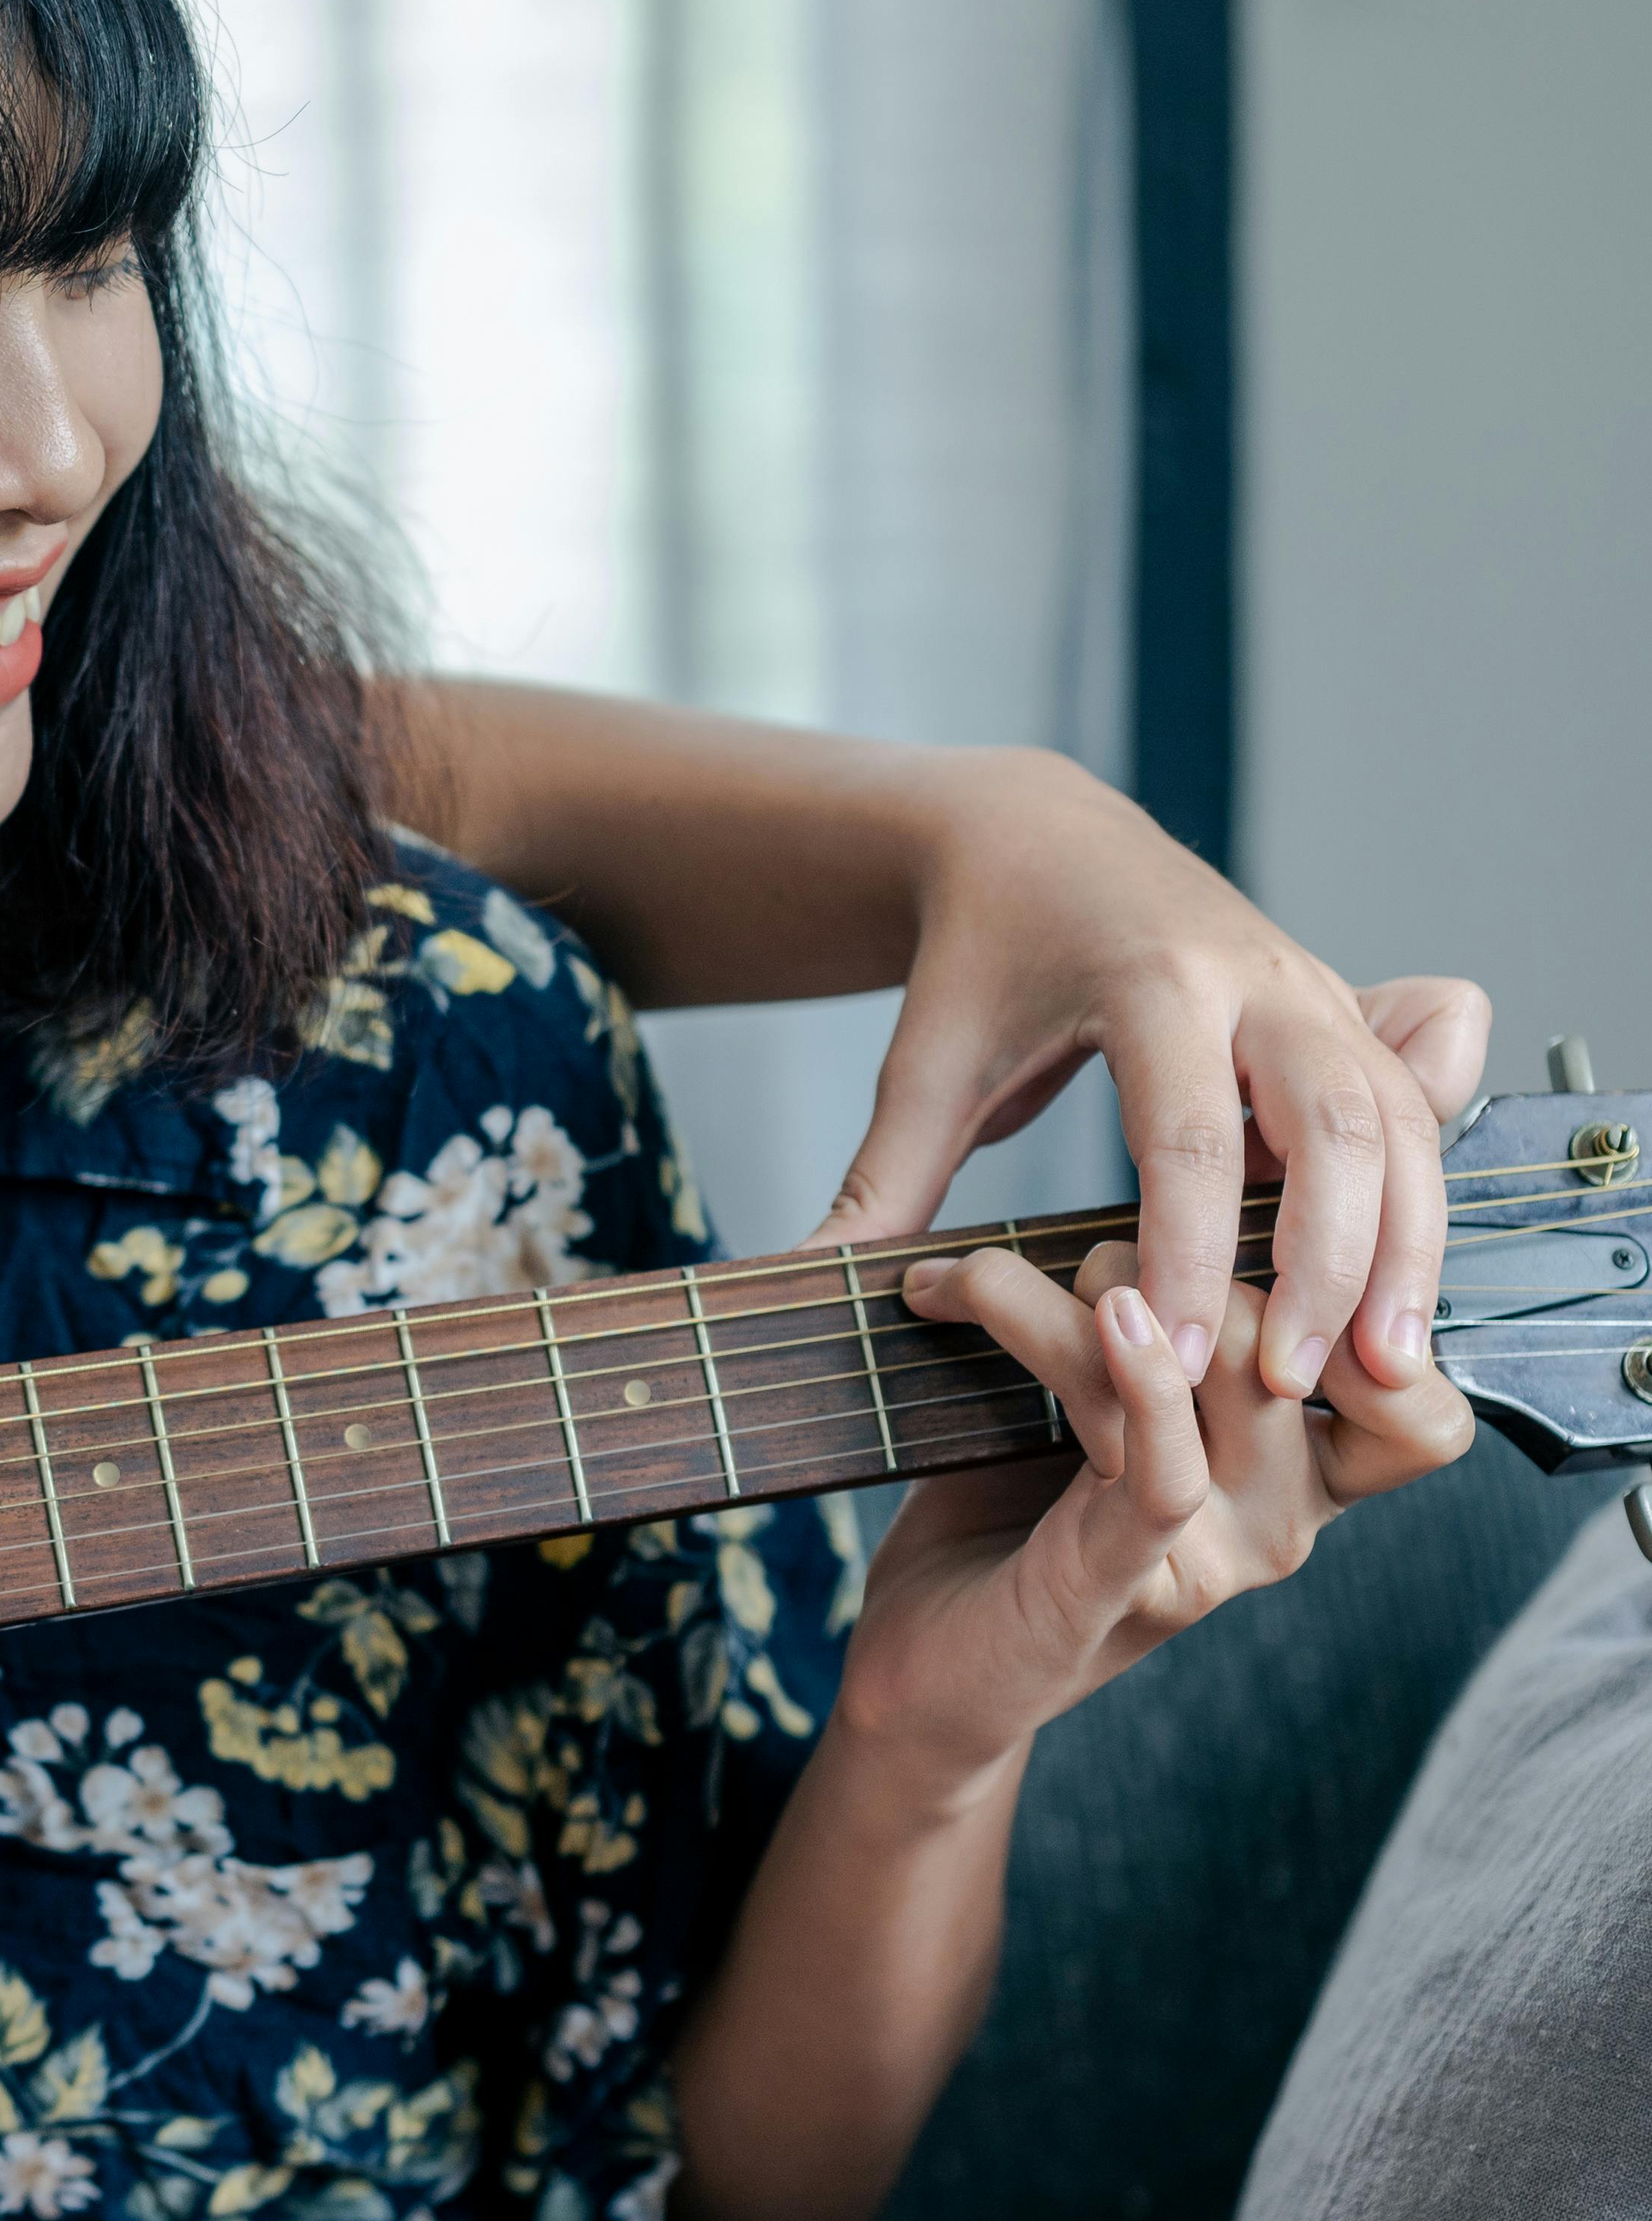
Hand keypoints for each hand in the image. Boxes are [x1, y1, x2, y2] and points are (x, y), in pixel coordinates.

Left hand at [809, 752, 1489, 1405]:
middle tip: (1300, 1385)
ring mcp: (1315, 991)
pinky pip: (1416, 1111)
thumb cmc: (977, 956)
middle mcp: (1255, 978)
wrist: (1039, 835)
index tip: (1183, 1361)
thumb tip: (798, 1282)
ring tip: (1388, 1370)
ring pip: (1402, 1121)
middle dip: (1331, 1261)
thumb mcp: (925, 1062)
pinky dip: (1422, 1204)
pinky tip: (1404, 1302)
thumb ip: (879, 1181)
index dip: (1189, 1253)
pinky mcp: (1347, 1014)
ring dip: (1409, 1248)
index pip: (1186, 1133)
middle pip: (1332, 1124)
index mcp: (1147, 982)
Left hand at [837, 1240, 1473, 1772]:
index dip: (1375, 1309)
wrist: (925, 1674)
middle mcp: (1284, 1520)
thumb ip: (1158, 1329)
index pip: (1415, 1398)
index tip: (1262, 1233)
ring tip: (994, 1281)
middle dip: (1191, 1254)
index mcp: (1299, 1477)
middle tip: (1083, 1258)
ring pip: (1220, 1373)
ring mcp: (1218, 1557)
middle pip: (1299, 1339)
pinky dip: (1140, 1375)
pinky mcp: (1134, 1582)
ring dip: (1108, 1287)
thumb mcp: (1093, 1405)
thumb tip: (1167, 1195)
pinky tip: (1107, 1315)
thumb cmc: (1002, 1520)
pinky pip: (1168, 1466)